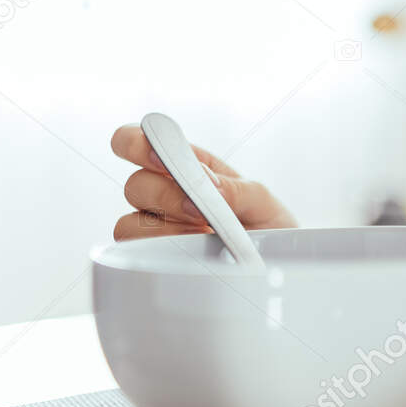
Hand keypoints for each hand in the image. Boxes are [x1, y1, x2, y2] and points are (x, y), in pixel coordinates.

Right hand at [109, 124, 296, 240]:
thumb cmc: (268, 228)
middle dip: (167, 196)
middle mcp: (165, 191)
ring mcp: (158, 224)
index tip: (160, 159)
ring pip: (131, 221)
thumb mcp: (262, 202)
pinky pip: (137, 249)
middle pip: (135, 184)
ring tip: (203, 234)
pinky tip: (191, 250)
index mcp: (189, 165)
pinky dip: (162, 249)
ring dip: (167, 227)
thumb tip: (208, 184)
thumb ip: (236, 189)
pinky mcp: (154, 254)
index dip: (137, 144)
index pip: (138, 141)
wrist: (273, 264)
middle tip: (200, 210)